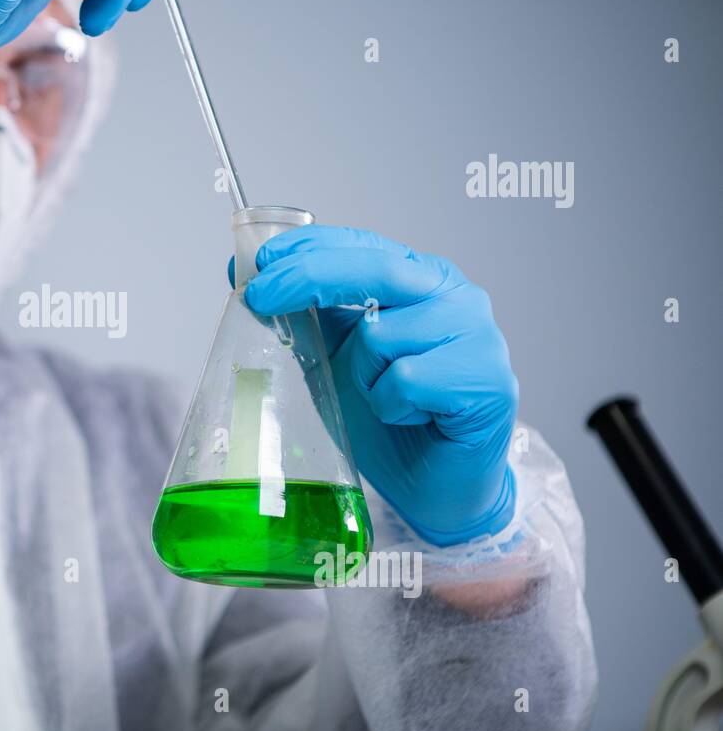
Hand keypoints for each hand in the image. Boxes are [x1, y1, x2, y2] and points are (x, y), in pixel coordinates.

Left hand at [243, 225, 517, 545]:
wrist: (434, 486)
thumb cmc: (388, 418)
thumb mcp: (334, 358)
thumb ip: (306, 315)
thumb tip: (241, 274)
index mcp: (420, 279)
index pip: (363, 244)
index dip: (310, 247)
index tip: (262, 262)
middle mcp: (455, 295)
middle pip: (376, 269)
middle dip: (309, 278)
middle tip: (260, 296)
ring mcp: (479, 335)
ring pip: (382, 334)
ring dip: (362, 375)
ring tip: (383, 398)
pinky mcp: (489, 381)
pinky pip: (407, 379)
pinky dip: (391, 404)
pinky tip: (412, 417)